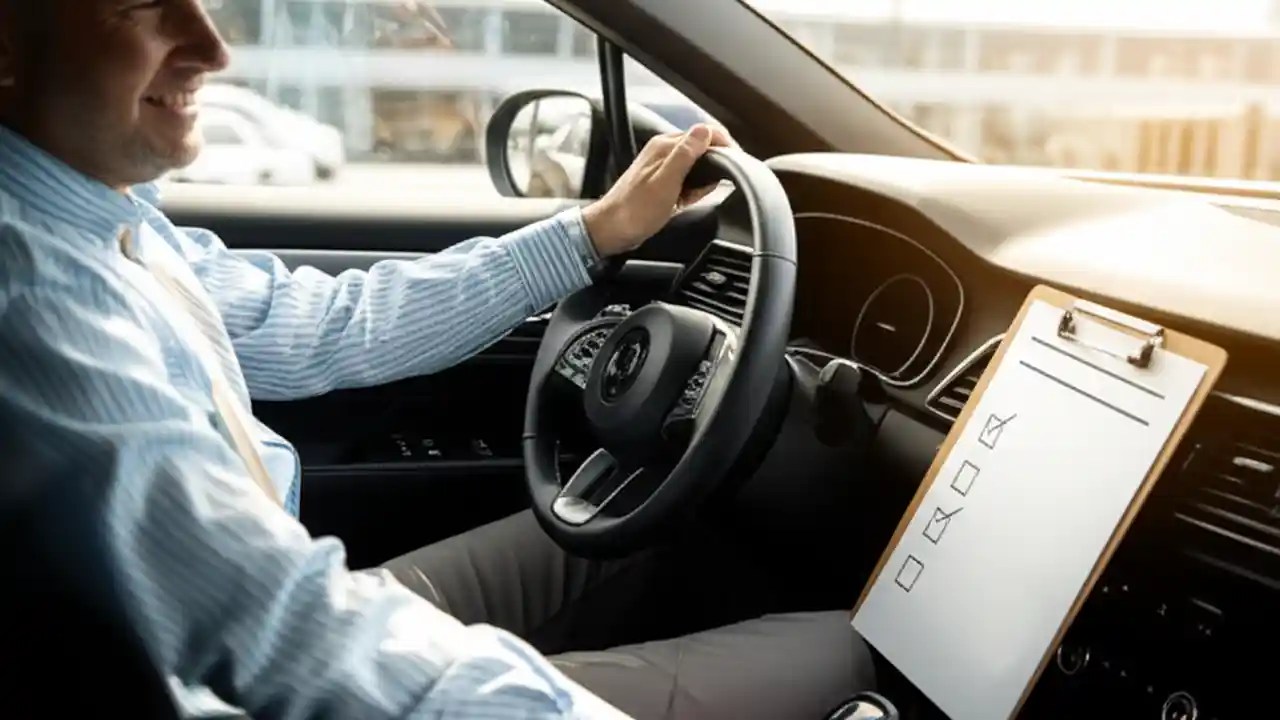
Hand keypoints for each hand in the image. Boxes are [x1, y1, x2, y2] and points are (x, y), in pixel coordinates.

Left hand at [582, 123, 733, 257]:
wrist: (612, 230)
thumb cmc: (634, 211)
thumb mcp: (665, 182)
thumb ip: (685, 155)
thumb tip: (705, 130)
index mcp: (665, 146)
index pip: (704, 132)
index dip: (724, 144)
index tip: (737, 161)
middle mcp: (664, 151)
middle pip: (702, 146)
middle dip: (718, 161)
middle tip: (727, 180)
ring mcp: (663, 167)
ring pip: (697, 163)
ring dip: (707, 176)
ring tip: (709, 192)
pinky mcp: (663, 182)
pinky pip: (688, 179)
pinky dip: (696, 187)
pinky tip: (694, 199)